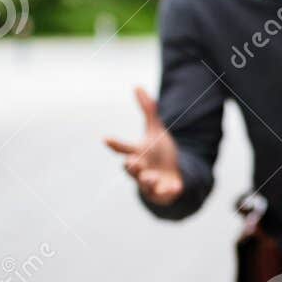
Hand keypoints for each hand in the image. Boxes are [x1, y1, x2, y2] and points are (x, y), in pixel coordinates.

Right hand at [104, 85, 184, 204]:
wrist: (171, 176)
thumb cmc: (159, 153)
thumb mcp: (155, 130)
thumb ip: (148, 110)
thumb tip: (137, 86)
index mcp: (137, 154)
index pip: (123, 148)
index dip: (115, 144)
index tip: (105, 138)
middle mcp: (142, 170)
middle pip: (132, 169)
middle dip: (132, 166)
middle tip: (132, 162)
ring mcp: (151, 184)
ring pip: (146, 184)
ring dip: (149, 180)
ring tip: (153, 176)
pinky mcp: (164, 193)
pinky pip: (165, 195)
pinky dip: (169, 192)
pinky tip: (176, 187)